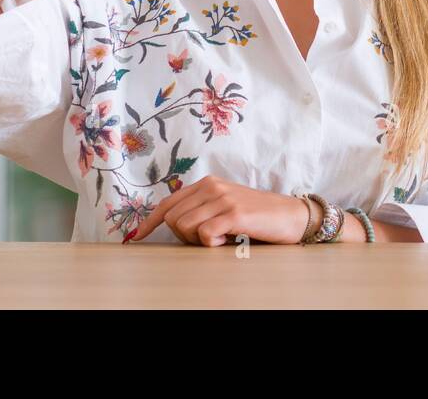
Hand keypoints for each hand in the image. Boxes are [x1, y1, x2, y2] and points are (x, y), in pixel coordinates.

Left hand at [126, 176, 312, 246]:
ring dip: (198, 241)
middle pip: (173, 219)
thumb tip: (173, 226)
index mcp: (207, 184)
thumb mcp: (225, 207)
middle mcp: (212, 187)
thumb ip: (202, 210)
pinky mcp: (234, 213)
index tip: (137, 237)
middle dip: (183, 236)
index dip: (149, 222)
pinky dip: (212, 244)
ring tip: (221, 238)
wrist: (291, 216)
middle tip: (209, 239)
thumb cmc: (257, 216)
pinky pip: (205, 234)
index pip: (168, 203)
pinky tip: (228, 240)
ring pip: (184, 227)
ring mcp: (223, 198)